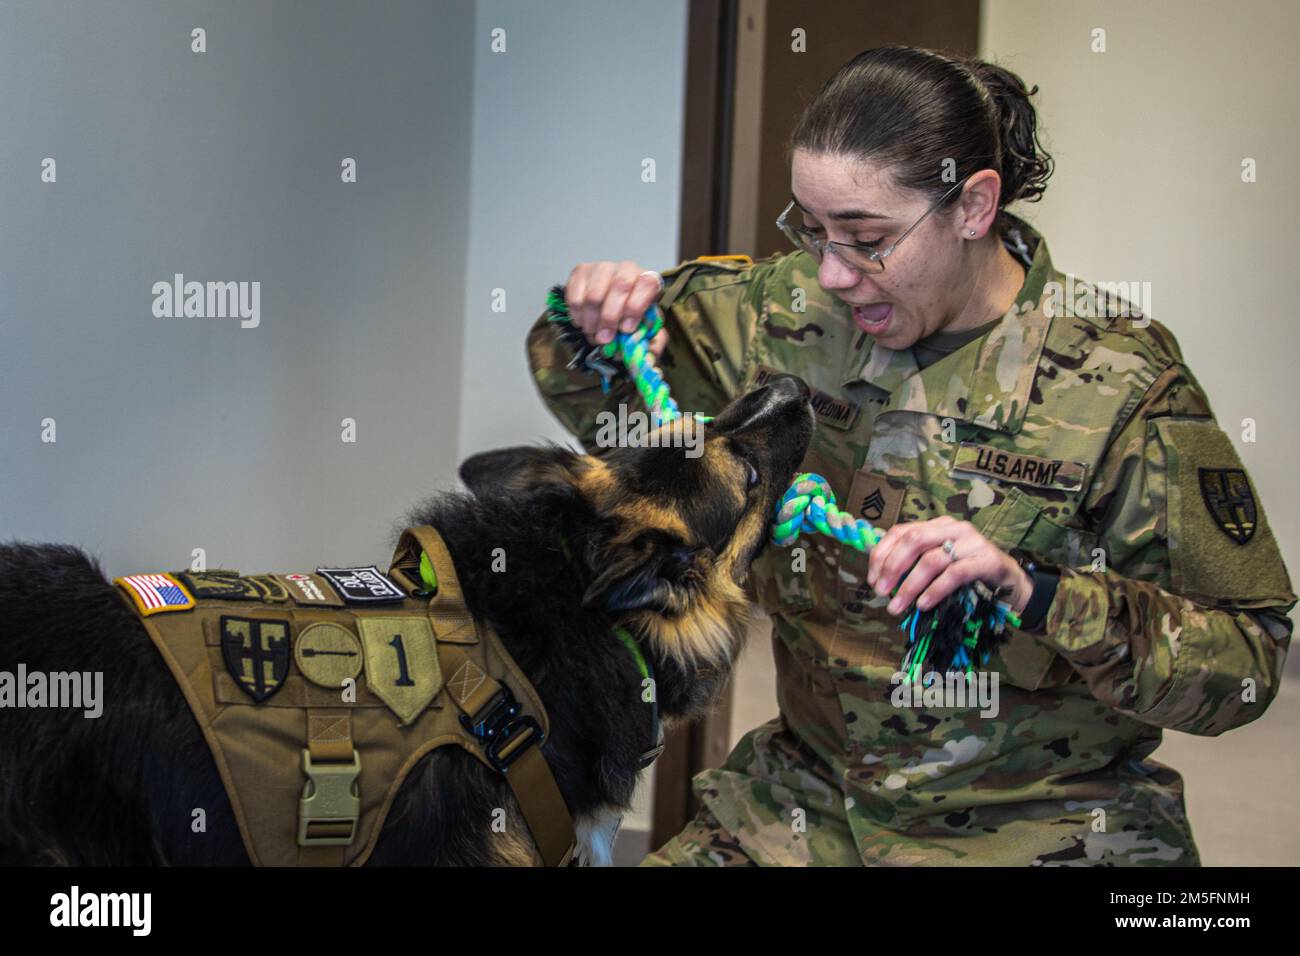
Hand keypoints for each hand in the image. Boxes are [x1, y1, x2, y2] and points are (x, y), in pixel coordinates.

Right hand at [564, 260, 668, 357]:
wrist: (610, 304)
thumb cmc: (631, 318)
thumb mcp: (647, 332)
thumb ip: (652, 345)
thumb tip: (647, 360)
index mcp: (648, 281)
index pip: (646, 284)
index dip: (636, 307)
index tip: (626, 329)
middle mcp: (627, 269)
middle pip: (619, 287)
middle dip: (610, 318)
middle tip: (604, 340)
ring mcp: (602, 267)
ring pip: (594, 294)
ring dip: (592, 321)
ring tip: (593, 335)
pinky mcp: (581, 271)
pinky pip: (575, 295)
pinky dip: (577, 315)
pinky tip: (583, 323)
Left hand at [866, 515, 1032, 616]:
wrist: (1011, 582)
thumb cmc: (969, 573)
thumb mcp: (939, 564)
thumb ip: (914, 564)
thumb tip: (881, 579)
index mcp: (937, 525)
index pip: (901, 531)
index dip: (882, 554)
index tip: (872, 579)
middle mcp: (953, 528)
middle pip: (913, 540)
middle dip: (892, 567)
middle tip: (881, 592)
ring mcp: (972, 542)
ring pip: (932, 559)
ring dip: (910, 585)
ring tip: (898, 606)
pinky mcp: (987, 561)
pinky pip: (955, 574)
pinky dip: (935, 590)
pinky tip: (924, 604)